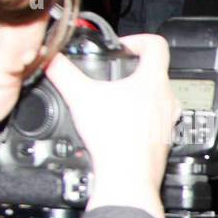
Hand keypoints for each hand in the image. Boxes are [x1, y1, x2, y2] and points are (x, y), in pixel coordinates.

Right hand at [44, 34, 179, 217]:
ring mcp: (169, 120)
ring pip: (157, 97)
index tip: (124, 47)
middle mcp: (168, 99)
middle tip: (113, 75)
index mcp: (153, 81)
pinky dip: (140, 117)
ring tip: (115, 100)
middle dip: (133, 70)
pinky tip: (121, 124)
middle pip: (156, 72)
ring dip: (137, 94)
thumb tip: (49, 58)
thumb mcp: (80, 96)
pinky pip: (155, 119)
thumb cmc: (114, 139)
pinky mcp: (165, 138)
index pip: (157, 45)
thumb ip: (62, 71)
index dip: (138, 39)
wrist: (129, 177)